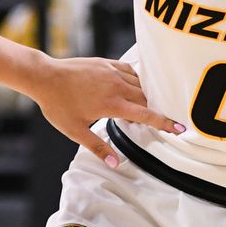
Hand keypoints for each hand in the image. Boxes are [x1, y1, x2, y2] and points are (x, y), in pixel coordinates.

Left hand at [27, 56, 183, 166]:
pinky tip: (133, 86)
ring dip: (145, 95)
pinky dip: (136, 79)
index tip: (180, 128)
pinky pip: (130, 70)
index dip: (165, 123)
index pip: (146, 115)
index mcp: (113, 105)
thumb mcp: (75, 131)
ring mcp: (112, 72)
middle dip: (154, 109)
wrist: (45, 77)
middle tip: (156, 120)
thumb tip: (115, 163)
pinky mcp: (107, 63)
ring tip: (141, 106)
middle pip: (146, 99)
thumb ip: (98, 146)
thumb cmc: (58, 105)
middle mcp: (117, 86)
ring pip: (140, 84)